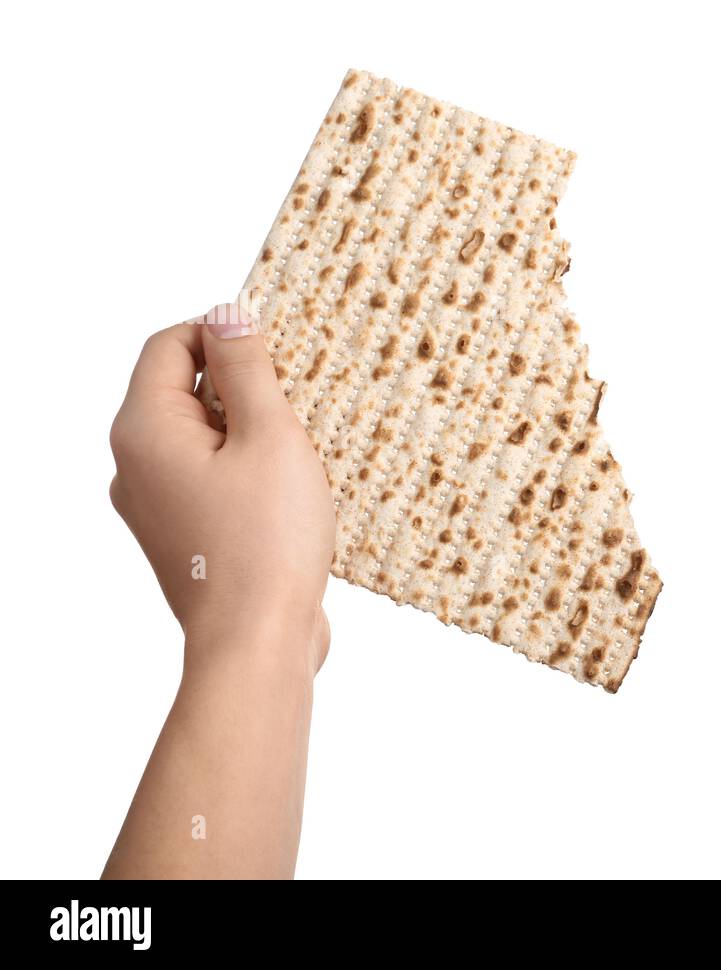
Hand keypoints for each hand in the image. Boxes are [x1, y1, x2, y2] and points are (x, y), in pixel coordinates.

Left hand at [109, 304, 334, 673]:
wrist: (257, 642)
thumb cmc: (266, 543)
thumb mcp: (269, 437)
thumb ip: (247, 371)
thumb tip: (227, 314)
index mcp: (146, 430)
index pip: (171, 345)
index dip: (224, 334)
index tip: (279, 350)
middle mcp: (136, 464)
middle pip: (185, 390)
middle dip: (244, 385)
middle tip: (301, 401)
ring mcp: (157, 504)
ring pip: (203, 437)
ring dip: (252, 431)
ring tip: (303, 451)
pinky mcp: (186, 534)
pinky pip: (212, 479)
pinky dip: (249, 471)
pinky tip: (293, 490)